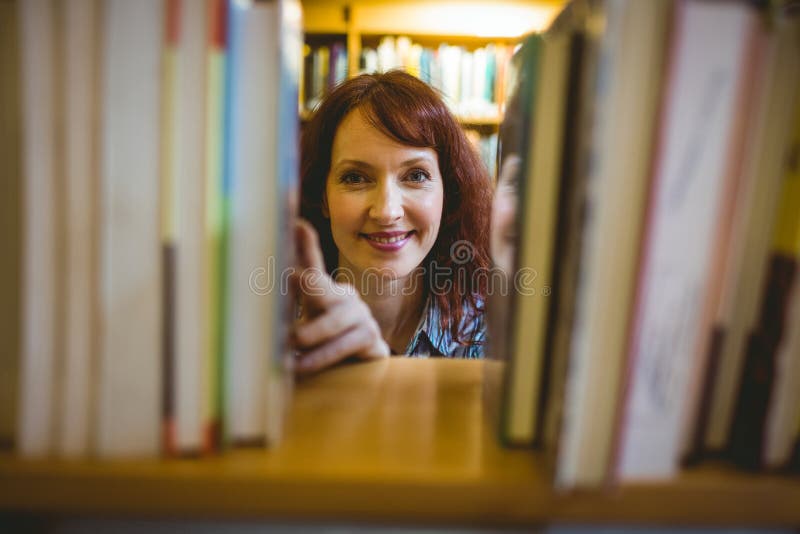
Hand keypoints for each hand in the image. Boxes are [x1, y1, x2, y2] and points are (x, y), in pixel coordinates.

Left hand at [291, 220, 389, 374]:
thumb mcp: (306, 318)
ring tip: (289, 347)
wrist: (360, 365)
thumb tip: (278, 263)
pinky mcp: (371, 338)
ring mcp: (361, 315)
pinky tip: (302, 366)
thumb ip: (293, 296)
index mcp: (327, 289)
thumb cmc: (327, 338)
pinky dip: (321, 357)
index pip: (313, 264)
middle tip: (290, 281)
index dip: (305, 244)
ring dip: (309, 335)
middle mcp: (346, 296)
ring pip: (332, 322)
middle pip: (323, 287)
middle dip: (309, 285)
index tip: (297, 224)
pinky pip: (344, 345)